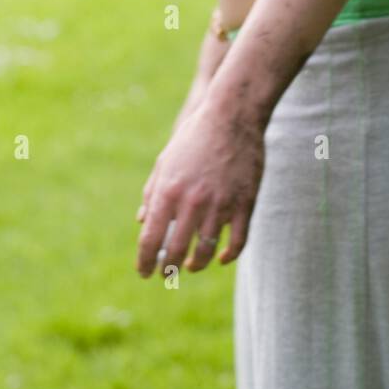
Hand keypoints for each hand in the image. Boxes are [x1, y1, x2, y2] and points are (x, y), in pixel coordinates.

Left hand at [136, 99, 263, 276]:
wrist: (232, 115)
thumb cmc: (194, 138)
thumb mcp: (165, 162)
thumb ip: (153, 194)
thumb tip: (143, 223)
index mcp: (168, 192)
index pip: (151, 239)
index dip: (145, 261)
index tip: (144, 272)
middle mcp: (192, 202)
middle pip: (176, 251)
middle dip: (168, 268)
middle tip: (165, 274)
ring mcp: (220, 205)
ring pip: (206, 251)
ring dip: (196, 265)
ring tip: (191, 266)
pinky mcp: (245, 204)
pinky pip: (238, 242)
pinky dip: (228, 256)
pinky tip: (220, 259)